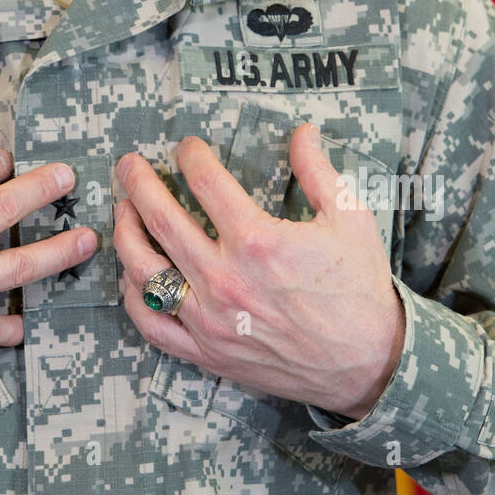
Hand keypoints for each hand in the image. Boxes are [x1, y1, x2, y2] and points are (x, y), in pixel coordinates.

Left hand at [112, 124, 404, 418]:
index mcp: (257, 241)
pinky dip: (133, 297)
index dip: (190, 156)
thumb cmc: (360, 289)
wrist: (372, 364)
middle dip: (138, 183)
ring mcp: (210, 320)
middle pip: (160, 219)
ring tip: (123, 211)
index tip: (186, 147)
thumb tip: (302, 131)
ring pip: (144, 271)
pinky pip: (152, 324)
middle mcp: (225, 279)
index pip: (205, 182)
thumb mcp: (350, 218)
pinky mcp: (207, 353)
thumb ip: (317, 170)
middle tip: (128, 165)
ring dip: (126, 234)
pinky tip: (132, 274)